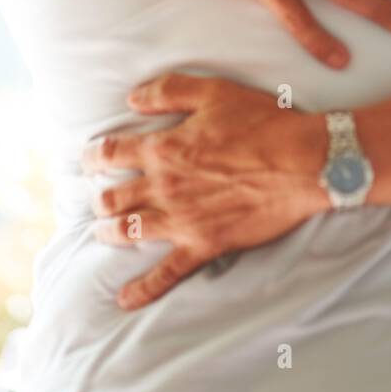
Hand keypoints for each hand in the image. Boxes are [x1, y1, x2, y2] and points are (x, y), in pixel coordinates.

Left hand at [81, 74, 327, 310]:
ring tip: (104, 232)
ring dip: (110, 232)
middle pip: (113, 197)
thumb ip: (168, 92)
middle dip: (100, 198)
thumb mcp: (214, 92)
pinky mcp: (204, 246)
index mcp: (163, 148)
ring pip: (129, 232)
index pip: (111, 153)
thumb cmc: (262, 122)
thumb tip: (132, 98)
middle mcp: (164, 186)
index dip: (94, 156)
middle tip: (98, 198)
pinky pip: (166, 274)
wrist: (301, 162)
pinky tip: (125, 299)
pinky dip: (143, 289)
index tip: (89, 160)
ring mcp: (181, 220)